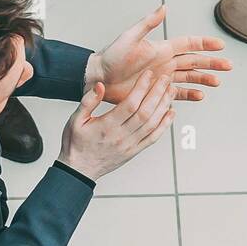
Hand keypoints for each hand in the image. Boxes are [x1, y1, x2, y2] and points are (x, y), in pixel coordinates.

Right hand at [58, 74, 172, 180]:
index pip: (129, 104)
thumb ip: (88, 101)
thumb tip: (100, 85)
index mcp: (106, 126)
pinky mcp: (135, 151)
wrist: (79, 171)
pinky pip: (153, 137)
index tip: (149, 74)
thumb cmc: (75, 144)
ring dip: (164, 106)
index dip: (141, 88)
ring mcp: (130, 145)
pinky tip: (171, 113)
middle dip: (158, 93)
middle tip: (166, 78)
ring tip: (171, 91)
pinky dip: (165, 125)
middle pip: (145, 112)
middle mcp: (121, 136)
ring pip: (152, 124)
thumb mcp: (75, 120)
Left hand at [84, 5, 231, 106]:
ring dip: (203, 79)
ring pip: (189, 77)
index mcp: (162, 49)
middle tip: (228, 66)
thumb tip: (164, 7)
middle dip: (212, 63)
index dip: (205, 44)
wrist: (99, 78)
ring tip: (217, 82)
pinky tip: (200, 96)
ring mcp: (162, 77)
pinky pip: (177, 93)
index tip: (221, 45)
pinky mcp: (156, 92)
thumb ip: (148, 23)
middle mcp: (165, 62)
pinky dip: (189, 95)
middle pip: (194, 61)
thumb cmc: (111, 57)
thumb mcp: (130, 38)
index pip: (189, 44)